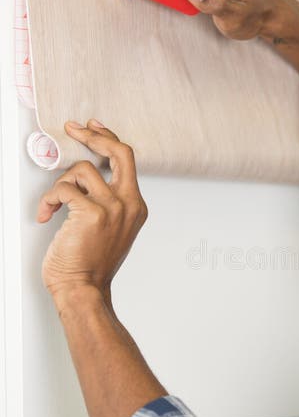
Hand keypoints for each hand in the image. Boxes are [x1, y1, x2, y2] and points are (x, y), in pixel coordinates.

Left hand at [38, 121, 147, 304]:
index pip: (126, 160)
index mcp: (135, 207)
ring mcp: (113, 208)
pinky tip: (46, 214)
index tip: (92, 128)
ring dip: (60, 185)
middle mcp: (129, 204)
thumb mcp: (111, 228)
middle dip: (93, 136)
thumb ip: (108, 201)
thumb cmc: (91, 264)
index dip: (108, 138)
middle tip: (74, 129)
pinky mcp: (91, 213)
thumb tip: (87, 175)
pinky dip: (49, 200)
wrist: (83, 289)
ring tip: (54, 205)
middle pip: (118, 151)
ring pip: (81, 170)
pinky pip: (63, 189)